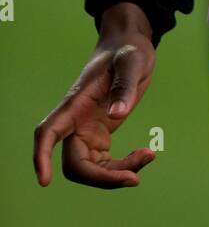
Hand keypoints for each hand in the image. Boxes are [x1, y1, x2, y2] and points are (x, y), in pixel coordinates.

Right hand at [33, 6, 157, 188]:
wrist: (130, 46)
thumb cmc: (127, 50)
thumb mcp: (131, 61)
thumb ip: (123, 85)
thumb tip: (117, 115)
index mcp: (76, 103)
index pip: (48, 132)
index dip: (42, 157)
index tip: (45, 181)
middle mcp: (76, 122)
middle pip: (74, 163)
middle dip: (101, 177)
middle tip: (134, 178)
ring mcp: (87, 131)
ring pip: (91, 169)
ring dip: (116, 174)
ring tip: (148, 156)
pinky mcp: (101, 136)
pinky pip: (105, 164)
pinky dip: (123, 167)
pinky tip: (145, 154)